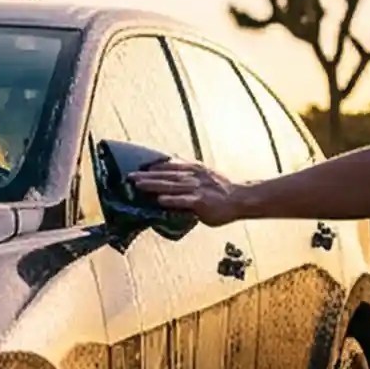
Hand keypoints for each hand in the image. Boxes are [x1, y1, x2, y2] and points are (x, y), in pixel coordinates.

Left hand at [128, 160, 245, 226]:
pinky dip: (172, 200)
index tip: (136, 167)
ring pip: (171, 186)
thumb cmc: (219, 190)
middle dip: (146, 175)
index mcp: (192, 169)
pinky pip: (184, 201)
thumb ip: (186, 173)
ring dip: (153, 185)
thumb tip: (169, 169)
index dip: (152, 167)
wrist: (240, 199)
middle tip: (129, 176)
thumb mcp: (202, 175)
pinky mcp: (201, 202)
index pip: (168, 166)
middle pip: (165, 175)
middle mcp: (192, 176)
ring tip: (137, 185)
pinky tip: (160, 200)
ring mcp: (196, 189)